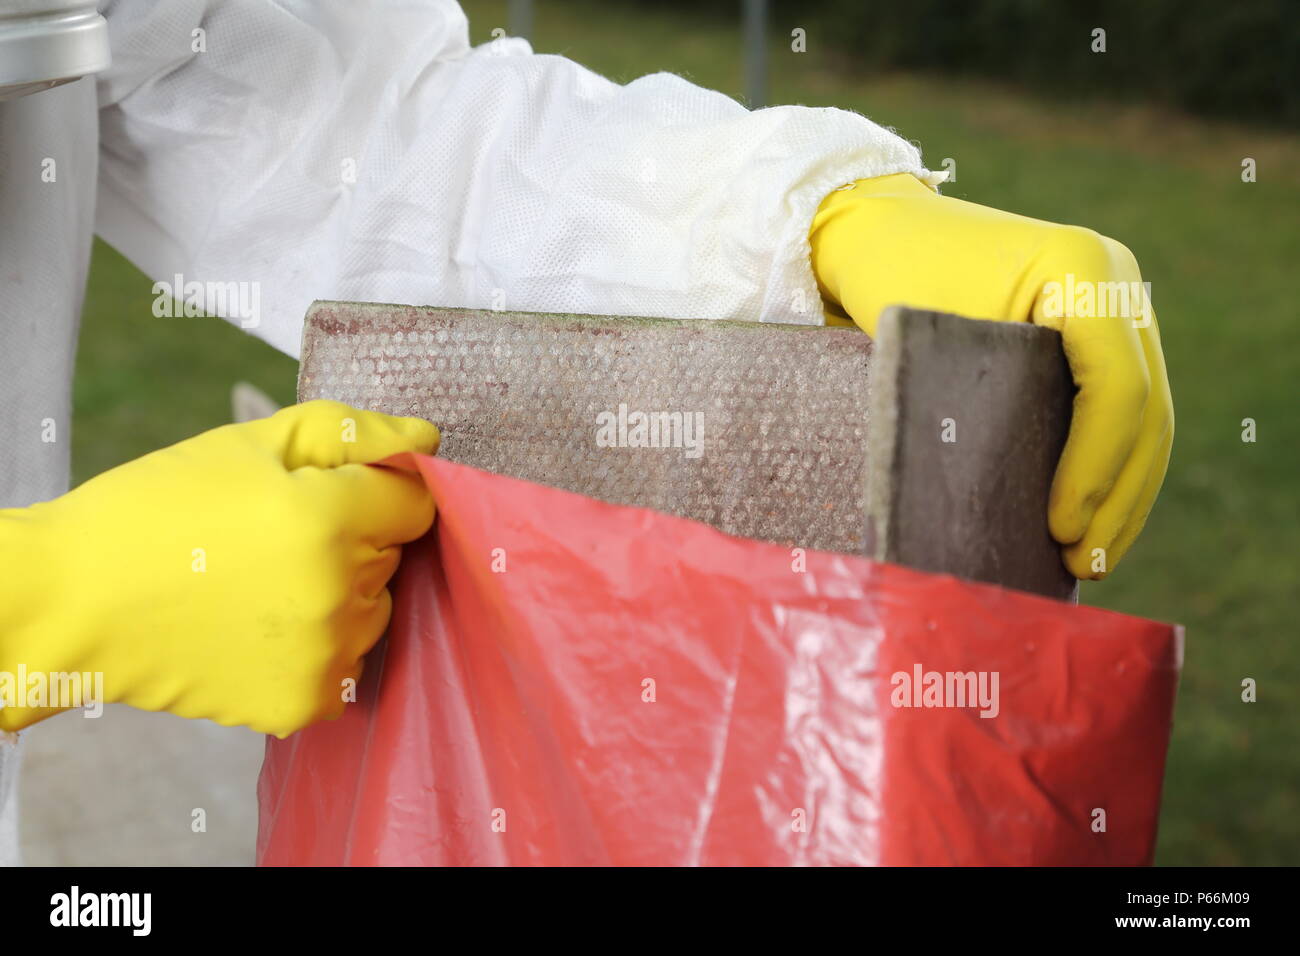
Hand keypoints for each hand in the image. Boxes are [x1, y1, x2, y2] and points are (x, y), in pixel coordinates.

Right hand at [0, 400, 437, 735]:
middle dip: (353, 540)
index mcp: (331, 520)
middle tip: (274, 538)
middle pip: (393, 556)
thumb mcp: (250, 443)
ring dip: (340, 596)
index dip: (375, 491)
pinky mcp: (303, 704)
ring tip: (261, 585)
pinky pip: (345, 666)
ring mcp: (325, 656)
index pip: (414, 503)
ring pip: (375, 611)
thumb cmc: (158, 509)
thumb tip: (428, 438)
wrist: (74, 604)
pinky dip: (316, 649)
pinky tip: (258, 629)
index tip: (328, 494)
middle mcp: (340, 593)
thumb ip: (351, 434)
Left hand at [810, 173, 1172, 578]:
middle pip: (1145, 409)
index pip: (1116, 387)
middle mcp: (1115, 281)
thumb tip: (1004, 512)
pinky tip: (1093, 521)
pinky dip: (1112, 467)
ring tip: (1091, 560)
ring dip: (1126, 494)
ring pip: (1146, 416)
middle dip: (1118, 495)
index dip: (1095, 467)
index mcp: (1082, 268)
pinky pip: (1121, 408)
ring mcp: (1114, 305)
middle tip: (1081, 563)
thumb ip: (976, 402)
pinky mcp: (1096, 333)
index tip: (1058, 527)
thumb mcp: (930, 332)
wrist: (879, 227)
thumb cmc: (892, 276)